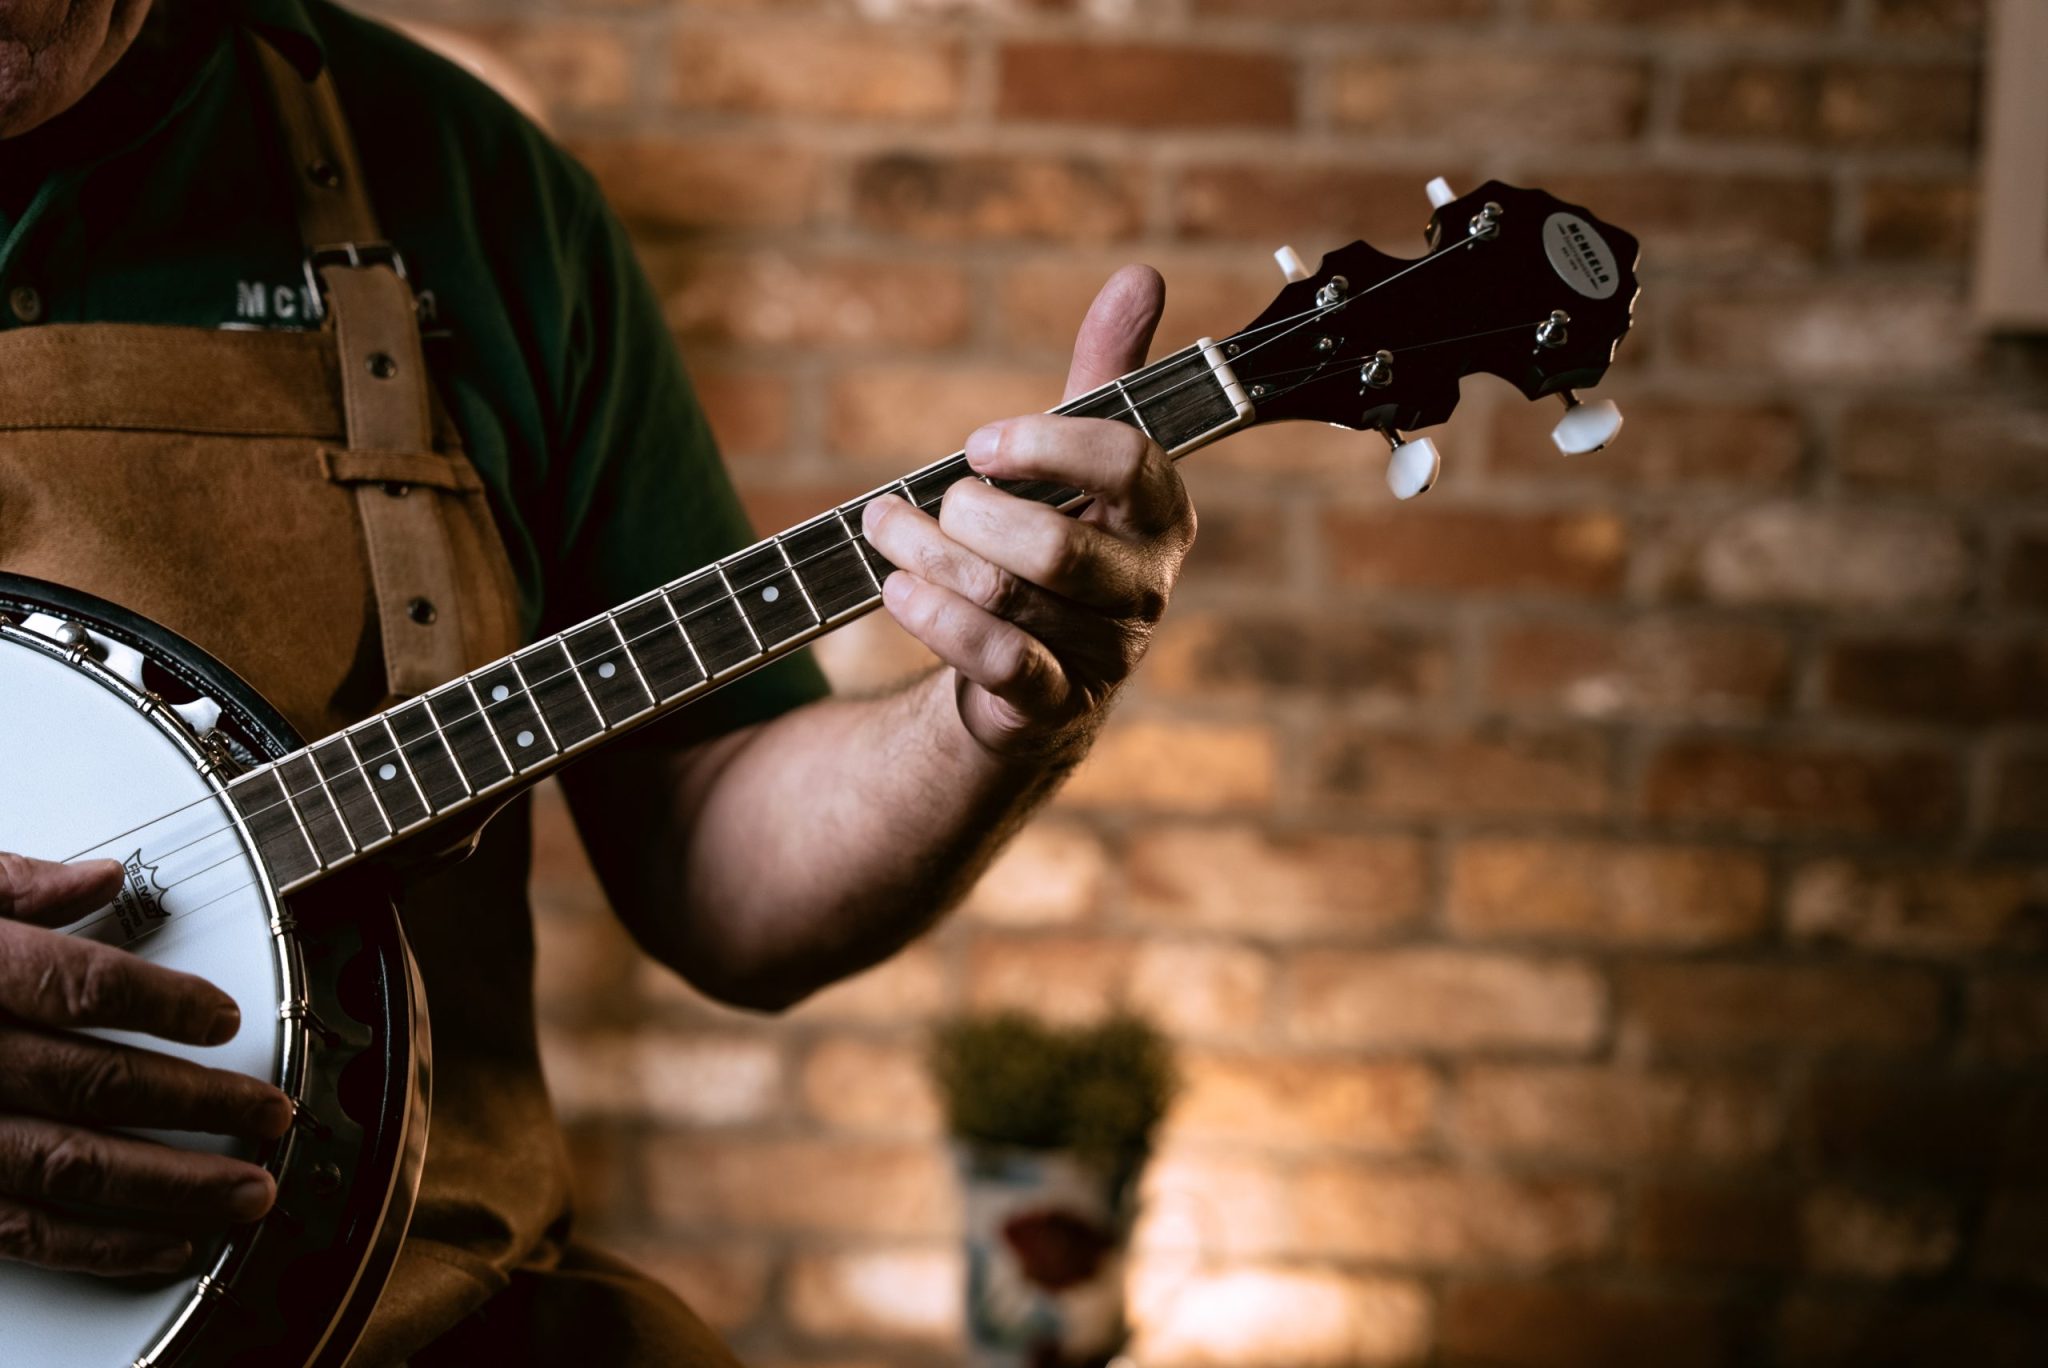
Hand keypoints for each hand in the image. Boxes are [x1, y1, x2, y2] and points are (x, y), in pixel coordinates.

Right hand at [0, 853, 291, 1275]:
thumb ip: (15, 885)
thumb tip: (101, 877)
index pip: (79, 985)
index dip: (164, 1003)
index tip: (226, 1019)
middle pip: (94, 1082)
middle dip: (198, 1104)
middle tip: (271, 1116)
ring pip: (68, 1166)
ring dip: (172, 1186)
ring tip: (248, 1193)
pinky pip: (21, 1228)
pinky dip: (101, 1241)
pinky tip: (167, 1241)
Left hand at [861, 265, 1194, 761]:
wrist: (1035, 674)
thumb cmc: (1055, 538)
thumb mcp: (1074, 457)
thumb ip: (1105, 373)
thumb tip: (1142, 275)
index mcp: (1163, 515)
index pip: (1130, 462)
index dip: (1045, 444)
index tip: (978, 443)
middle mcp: (1146, 587)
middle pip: (1057, 544)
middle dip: (971, 515)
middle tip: (929, 499)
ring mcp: (1105, 655)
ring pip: (1012, 597)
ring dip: (929, 556)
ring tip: (884, 528)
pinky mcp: (1054, 707)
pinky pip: (996, 660)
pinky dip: (935, 617)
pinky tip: (896, 589)